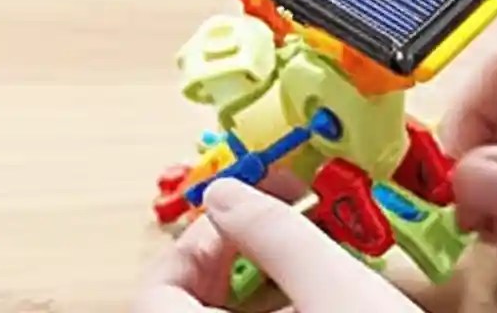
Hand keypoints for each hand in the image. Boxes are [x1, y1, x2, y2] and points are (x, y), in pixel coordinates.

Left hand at [132, 178, 423, 311]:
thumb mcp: (341, 295)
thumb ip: (276, 236)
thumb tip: (228, 194)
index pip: (156, 298)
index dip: (191, 245)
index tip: (241, 213)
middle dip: (225, 264)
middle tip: (271, 225)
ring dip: (251, 295)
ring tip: (303, 257)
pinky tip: (320, 304)